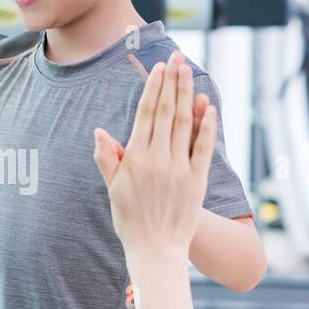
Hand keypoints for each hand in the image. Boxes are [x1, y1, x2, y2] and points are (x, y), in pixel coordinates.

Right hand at [93, 52, 216, 259]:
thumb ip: (107, 159)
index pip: (145, 115)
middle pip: (166, 112)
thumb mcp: (113, 190)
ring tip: (188, 72)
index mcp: (135, 159)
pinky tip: (208, 106)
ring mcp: (179, 169)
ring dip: (187, 95)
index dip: (153, 88)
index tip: (158, 68)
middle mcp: (158, 160)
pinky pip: (203, 147)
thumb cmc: (130, 221)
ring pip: (185, 124)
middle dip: (171, 82)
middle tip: (176, 57)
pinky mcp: (197, 180)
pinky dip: (207, 126)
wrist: (156, 251)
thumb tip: (99, 132)